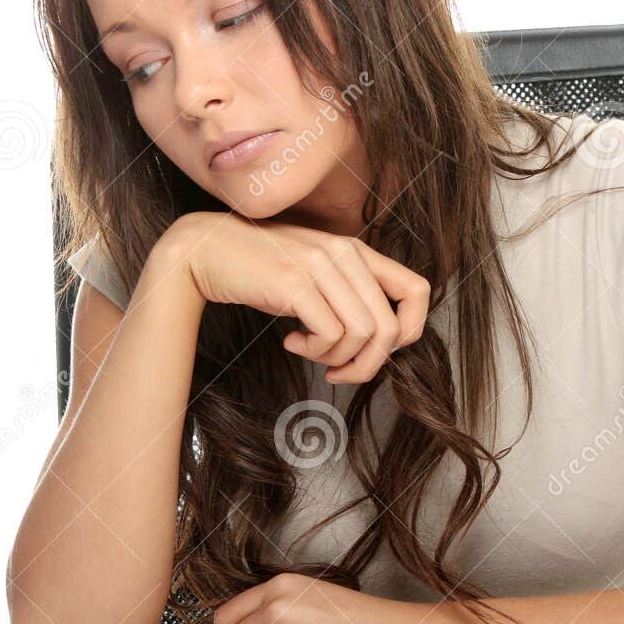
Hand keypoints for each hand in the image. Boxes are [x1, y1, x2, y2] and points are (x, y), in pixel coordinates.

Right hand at [161, 212, 429, 383]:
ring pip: (363, 335)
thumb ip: (347, 295)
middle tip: (340, 372)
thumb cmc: (260, 270)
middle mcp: (345, 253)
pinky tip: (292, 342)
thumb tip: (378, 342)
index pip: (418, 290)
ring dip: (338, 359)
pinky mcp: (295, 282)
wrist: (205, 251)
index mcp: (356, 251)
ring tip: (310, 351)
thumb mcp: (314, 275)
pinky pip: (330, 335)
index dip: (409, 330)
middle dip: (368, 364)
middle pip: (390, 328)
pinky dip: (314, 351)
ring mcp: (320, 265)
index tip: (379, 349)